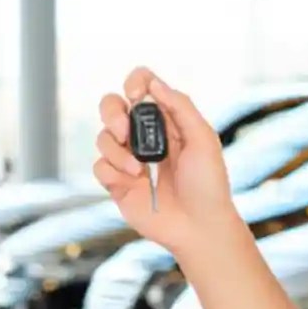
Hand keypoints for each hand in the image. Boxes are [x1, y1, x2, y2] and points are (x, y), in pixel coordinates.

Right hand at [94, 67, 237, 254]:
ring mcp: (129, 158)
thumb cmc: (208, 183)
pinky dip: (112, 171)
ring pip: (102, 137)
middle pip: (111, 105)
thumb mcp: (203, 140)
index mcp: (168, 120)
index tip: (136, 94)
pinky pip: (99, 166)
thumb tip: (155, 83)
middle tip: (124, 131)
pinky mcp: (117, 182)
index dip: (135, 82)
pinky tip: (132, 182)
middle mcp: (146, 136)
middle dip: (111, 113)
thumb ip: (181, 108)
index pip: (143, 86)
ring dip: (117, 151)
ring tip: (139, 170)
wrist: (199, 226)